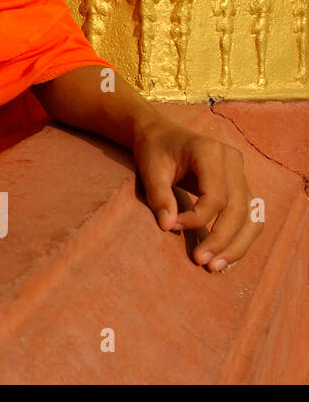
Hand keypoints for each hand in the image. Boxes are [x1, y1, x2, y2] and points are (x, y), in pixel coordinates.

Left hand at [131, 116, 263, 272]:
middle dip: (222, 239)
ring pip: (251, 215)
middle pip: (238, 208)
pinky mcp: (241, 186)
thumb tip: (168, 225)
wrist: (161, 133)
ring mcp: (241, 173)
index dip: (197, 218)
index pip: (216, 195)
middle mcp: (232, 161)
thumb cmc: (155, 149)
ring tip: (216, 267)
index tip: (172, 226)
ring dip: (237, 244)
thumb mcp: (150, 168)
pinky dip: (241, 238)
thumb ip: (159, 195)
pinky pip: (250, 216)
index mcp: (209, 152)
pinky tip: (226, 257)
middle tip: (202, 262)